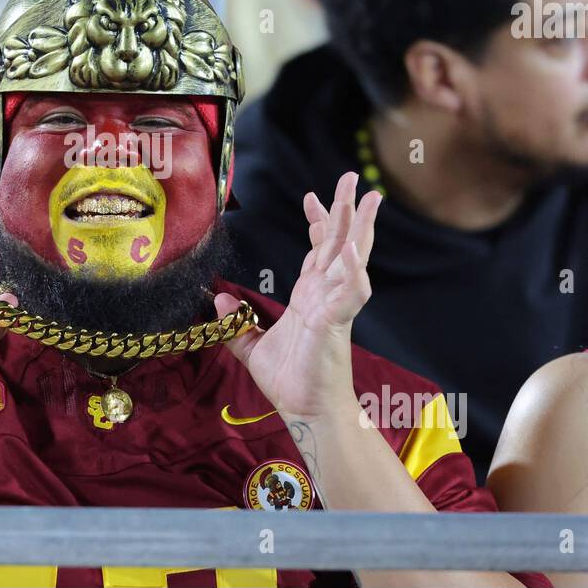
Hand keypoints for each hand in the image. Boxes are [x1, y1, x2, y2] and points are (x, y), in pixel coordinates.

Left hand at [215, 171, 380, 420]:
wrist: (305, 410)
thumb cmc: (290, 381)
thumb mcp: (252, 348)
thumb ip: (235, 323)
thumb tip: (216, 300)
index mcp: (310, 296)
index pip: (317, 251)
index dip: (317, 223)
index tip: (312, 197)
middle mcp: (325, 294)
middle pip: (339, 242)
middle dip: (346, 209)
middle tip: (352, 178)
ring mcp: (334, 305)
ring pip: (352, 257)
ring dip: (361, 227)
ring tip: (371, 198)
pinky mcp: (335, 321)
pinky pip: (349, 292)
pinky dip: (352, 270)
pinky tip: (351, 250)